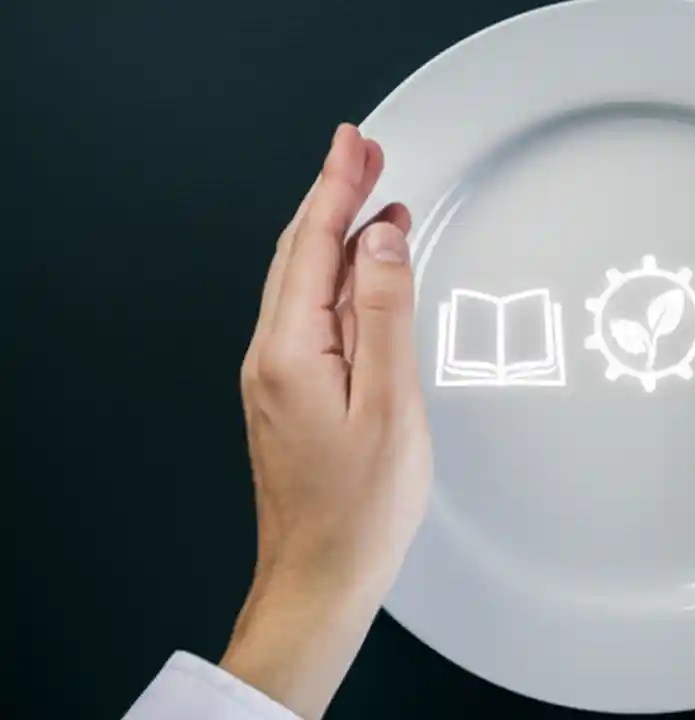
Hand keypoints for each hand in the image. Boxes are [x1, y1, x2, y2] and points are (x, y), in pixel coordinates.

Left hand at [220, 124, 431, 719]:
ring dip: (338, 234)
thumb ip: (386, 315)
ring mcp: (278, 377)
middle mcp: (272, 357)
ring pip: (305, 281)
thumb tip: (386, 242)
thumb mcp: (390, 404)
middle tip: (365, 154)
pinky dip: (339, 278)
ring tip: (372, 200)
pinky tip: (363, 274)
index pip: (313, 244)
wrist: (321, 574)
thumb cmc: (358, 508)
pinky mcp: (292, 394)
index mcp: (290, 351)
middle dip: (333, 196)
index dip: (337, 186)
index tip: (355, 143)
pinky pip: (311, 314)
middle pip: (300, 253)